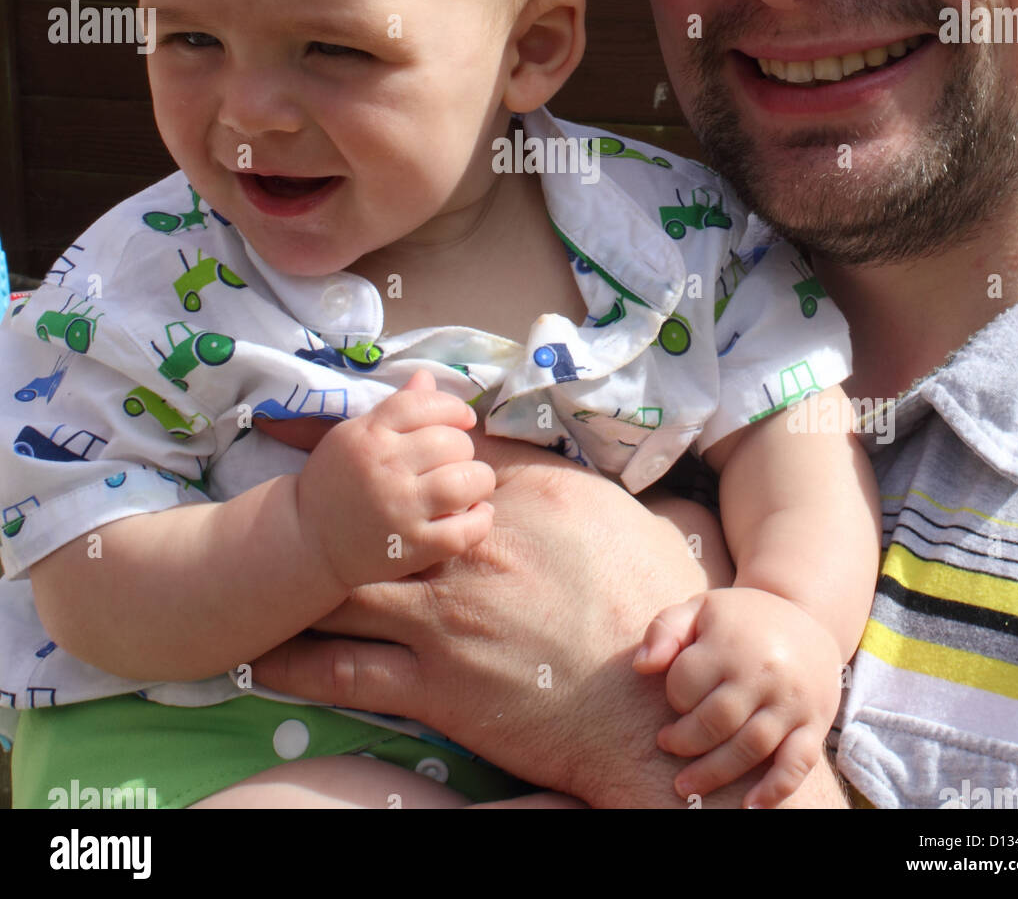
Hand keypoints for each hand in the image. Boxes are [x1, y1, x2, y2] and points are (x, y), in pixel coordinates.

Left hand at [252, 437, 800, 806]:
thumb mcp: (611, 515)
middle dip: (321, 505)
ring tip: (251, 573)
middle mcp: (466, 552)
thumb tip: (502, 446)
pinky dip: (296, 661)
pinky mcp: (432, 687)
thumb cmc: (647, 606)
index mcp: (516, 504)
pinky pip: (342, 672)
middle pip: (372, 518)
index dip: (383, 435)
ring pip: (343, 590)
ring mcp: (443, 620)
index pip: (434, 457)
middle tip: (274, 492)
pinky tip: (263, 652)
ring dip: (295, 582)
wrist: (649, 711)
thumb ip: (551, 475)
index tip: (341, 425)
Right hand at [295, 368, 494, 586]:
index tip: (462, 419)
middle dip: (463, 447)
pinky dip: (480, 519)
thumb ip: (395, 407)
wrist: (306, 541)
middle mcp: (386, 469)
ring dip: (478, 479)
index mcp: (369, 436)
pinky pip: (465, 530)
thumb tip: (427, 377)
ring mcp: (400, 511)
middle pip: (451, 442)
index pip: (425, 404)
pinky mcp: (413, 549)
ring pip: (466, 482)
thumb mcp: (355, 435)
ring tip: (471, 484)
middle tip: (456, 459)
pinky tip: (474, 513)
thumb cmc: (337, 482)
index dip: (453, 407)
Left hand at [634, 587, 843, 807]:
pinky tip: (750, 807)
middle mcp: (765, 672)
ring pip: (750, 747)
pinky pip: (798, 762)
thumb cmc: (739, 619)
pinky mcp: (815, 723)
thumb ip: (665, 629)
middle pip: (716, 721)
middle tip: (666, 746)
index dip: (673, 696)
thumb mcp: (700, 609)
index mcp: (732, 642)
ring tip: (685, 785)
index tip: (675, 699)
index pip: (687, 683)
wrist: (805, 617)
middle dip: (685, 741)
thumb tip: (642, 665)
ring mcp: (792, 700)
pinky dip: (775, 790)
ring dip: (714, 773)